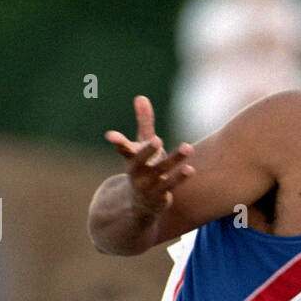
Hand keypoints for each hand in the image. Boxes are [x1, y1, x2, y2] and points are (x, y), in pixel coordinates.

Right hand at [104, 95, 195, 216]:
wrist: (142, 203)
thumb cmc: (144, 167)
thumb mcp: (143, 144)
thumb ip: (144, 122)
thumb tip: (141, 97)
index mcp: (131, 158)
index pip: (123, 148)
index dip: (117, 142)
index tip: (111, 136)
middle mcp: (137, 171)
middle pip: (141, 160)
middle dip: (148, 150)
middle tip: (157, 139)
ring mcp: (148, 184)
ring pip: (162, 170)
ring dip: (175, 159)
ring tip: (188, 147)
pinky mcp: (160, 195)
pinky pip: (171, 184)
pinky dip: (180, 177)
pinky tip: (190, 169)